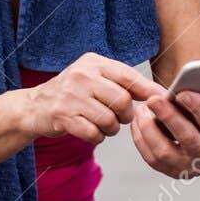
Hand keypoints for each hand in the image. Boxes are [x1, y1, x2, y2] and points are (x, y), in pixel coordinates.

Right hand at [26, 53, 165, 145]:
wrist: (35, 106)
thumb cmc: (73, 92)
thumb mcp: (95, 77)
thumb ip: (123, 82)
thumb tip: (158, 93)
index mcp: (93, 63)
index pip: (128, 76)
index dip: (148, 90)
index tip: (164, 99)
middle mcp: (81, 76)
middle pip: (122, 101)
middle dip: (125, 115)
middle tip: (119, 117)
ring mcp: (71, 96)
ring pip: (109, 120)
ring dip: (111, 128)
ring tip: (102, 124)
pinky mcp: (63, 117)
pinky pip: (94, 133)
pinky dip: (97, 137)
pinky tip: (90, 130)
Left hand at [129, 76, 199, 178]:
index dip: (198, 108)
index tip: (183, 92)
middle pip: (186, 138)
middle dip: (168, 117)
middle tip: (153, 99)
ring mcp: (188, 169)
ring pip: (163, 152)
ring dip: (149, 129)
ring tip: (141, 109)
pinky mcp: (171, 172)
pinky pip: (151, 158)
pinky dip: (140, 139)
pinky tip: (137, 120)